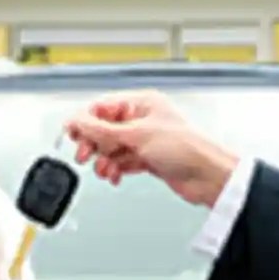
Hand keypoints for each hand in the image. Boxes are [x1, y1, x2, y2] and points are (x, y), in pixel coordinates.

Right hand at [64, 89, 237, 206]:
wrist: (208, 176)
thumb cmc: (186, 148)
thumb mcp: (137, 135)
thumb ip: (102, 130)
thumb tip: (76, 121)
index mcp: (141, 103)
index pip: (102, 107)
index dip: (84, 121)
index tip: (70, 133)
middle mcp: (142, 119)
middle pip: (104, 129)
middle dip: (93, 143)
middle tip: (85, 156)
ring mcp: (144, 140)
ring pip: (112, 148)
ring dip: (104, 160)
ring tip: (105, 170)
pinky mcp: (147, 159)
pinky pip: (122, 162)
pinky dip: (116, 169)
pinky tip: (115, 176)